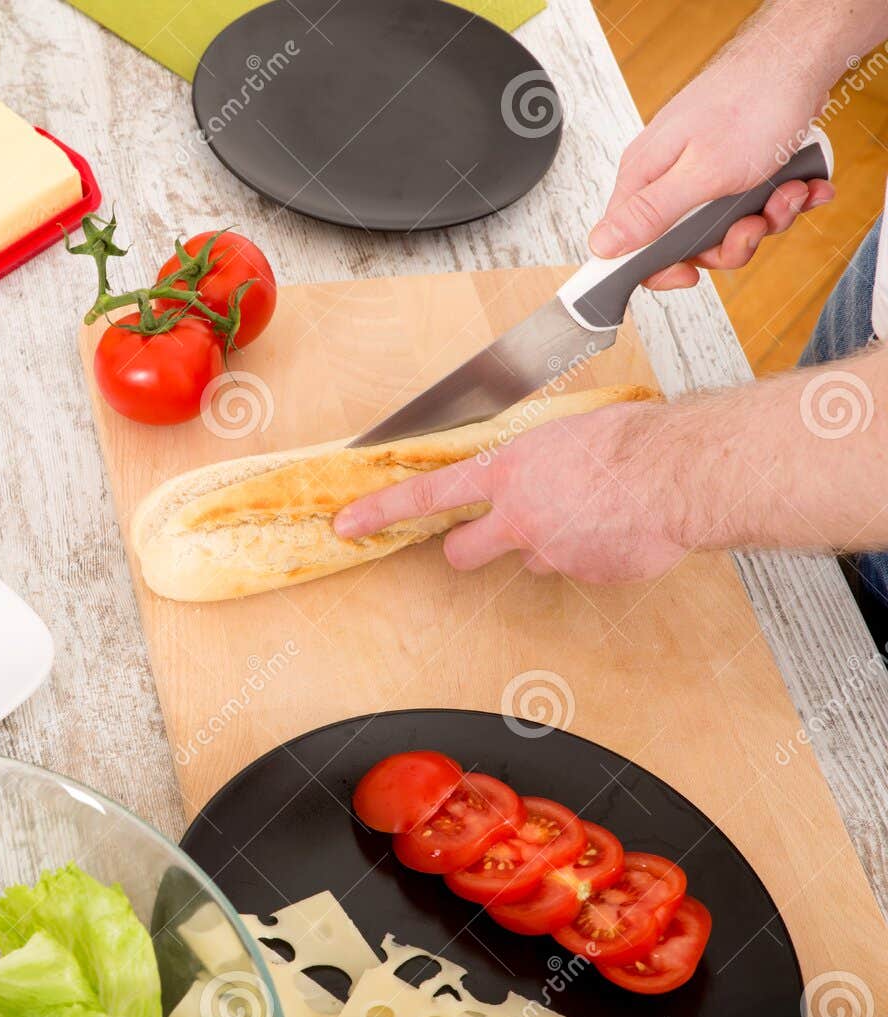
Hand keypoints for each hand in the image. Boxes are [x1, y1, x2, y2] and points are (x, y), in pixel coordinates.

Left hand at [332, 404, 690, 583]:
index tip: (349, 523)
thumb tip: (525, 469)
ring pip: (528, 559)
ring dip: (543, 544)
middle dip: (466, 547)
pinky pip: (575, 566)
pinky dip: (589, 552)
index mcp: (506, 472)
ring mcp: (549, 551)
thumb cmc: (627, 441)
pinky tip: (615, 527)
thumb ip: (531, 461)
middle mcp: (518, 517)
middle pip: (462, 552)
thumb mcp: (561, 434)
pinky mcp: (583, 574)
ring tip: (586, 514)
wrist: (677, 473)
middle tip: (486, 535)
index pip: (425, 495)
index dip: (380, 510)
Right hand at [590, 46, 833, 289]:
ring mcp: (699, 170)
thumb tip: (601, 245)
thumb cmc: (752, 104)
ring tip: (787, 191)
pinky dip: (780, 198)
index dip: (659, 268)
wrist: (799, 59)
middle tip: (754, 223)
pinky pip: (749, 202)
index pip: (628, 245)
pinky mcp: (730, 164)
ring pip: (725, 225)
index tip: (691, 275)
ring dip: (766, 217)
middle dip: (731, 242)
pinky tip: (799, 183)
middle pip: (686, 242)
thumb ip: (650, 214)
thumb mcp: (700, 173)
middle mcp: (667, 176)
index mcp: (645, 177)